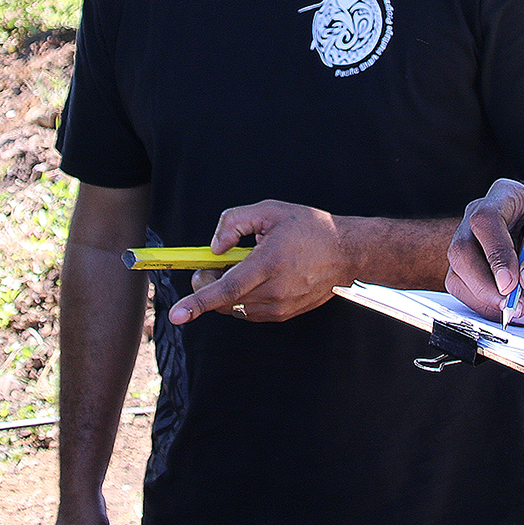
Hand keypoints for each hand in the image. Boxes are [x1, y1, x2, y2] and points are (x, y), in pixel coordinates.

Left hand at [168, 200, 358, 324]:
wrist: (346, 252)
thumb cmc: (309, 228)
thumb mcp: (270, 210)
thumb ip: (235, 222)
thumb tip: (215, 248)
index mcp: (269, 263)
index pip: (226, 288)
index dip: (198, 302)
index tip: (176, 314)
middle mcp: (275, 291)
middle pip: (225, 301)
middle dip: (206, 286)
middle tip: (209, 267)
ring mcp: (281, 306)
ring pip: (235, 308)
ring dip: (225, 292)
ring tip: (241, 268)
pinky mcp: (285, 314)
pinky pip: (249, 312)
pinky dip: (241, 299)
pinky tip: (254, 279)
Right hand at [446, 178, 523, 324]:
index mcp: (509, 198)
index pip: (486, 219)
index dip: (495, 252)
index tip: (511, 283)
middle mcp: (483, 222)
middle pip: (462, 250)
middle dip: (485, 285)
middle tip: (513, 306)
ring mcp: (474, 251)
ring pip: (459, 278)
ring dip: (490, 304)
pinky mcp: (472, 278)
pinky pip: (468, 299)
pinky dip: (494, 313)